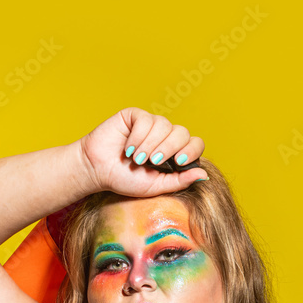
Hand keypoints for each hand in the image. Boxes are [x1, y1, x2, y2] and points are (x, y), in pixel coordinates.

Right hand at [77, 106, 206, 197]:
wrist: (98, 170)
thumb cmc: (125, 180)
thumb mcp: (156, 186)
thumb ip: (179, 181)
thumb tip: (204, 174)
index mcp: (174, 153)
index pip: (195, 144)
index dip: (191, 150)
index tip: (178, 162)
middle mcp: (166, 137)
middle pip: (182, 133)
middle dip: (167, 149)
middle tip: (151, 162)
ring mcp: (152, 124)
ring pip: (164, 125)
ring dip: (149, 145)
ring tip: (136, 158)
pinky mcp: (137, 116)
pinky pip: (146, 120)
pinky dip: (138, 136)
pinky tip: (128, 147)